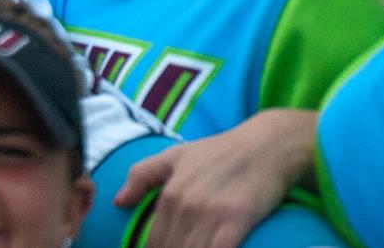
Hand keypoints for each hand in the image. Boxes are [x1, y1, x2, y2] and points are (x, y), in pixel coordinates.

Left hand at [115, 110, 316, 247]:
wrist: (266, 146)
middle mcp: (186, 205)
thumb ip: (142, 176)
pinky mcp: (237, 220)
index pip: (155, 241)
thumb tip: (118, 203)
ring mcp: (211, 213)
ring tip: (197, 247)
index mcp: (170, 193)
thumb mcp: (175, 155)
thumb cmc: (220, 151)